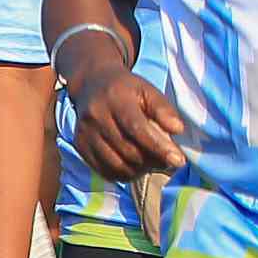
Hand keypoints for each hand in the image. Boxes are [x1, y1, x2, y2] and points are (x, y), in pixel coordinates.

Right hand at [66, 62, 191, 177]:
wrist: (92, 84)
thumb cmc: (126, 89)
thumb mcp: (148, 90)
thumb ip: (163, 109)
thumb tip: (178, 130)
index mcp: (116, 99)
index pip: (137, 129)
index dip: (159, 148)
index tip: (178, 160)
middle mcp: (96, 117)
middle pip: (128, 151)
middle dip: (152, 161)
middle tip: (167, 162)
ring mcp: (85, 133)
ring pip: (116, 165)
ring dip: (139, 170)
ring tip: (151, 164)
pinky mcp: (80, 146)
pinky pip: (104, 170)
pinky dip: (123, 174)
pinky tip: (134, 167)